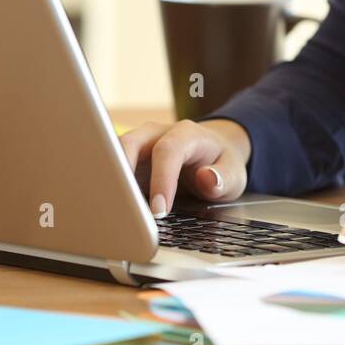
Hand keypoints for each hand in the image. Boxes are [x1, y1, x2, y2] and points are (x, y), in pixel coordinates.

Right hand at [118, 118, 251, 216]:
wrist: (214, 152)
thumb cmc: (221, 163)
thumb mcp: (234, 174)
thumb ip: (224, 178)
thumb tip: (208, 178)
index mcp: (186, 134)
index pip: (168, 151)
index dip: (161, 179)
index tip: (159, 210)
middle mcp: (158, 133)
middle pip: (130, 144)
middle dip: (125, 177)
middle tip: (128, 211)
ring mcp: (140, 144)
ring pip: (113, 153)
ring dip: (111, 181)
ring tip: (114, 211)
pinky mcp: (128, 159)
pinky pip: (113, 168)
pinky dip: (110, 186)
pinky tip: (112, 207)